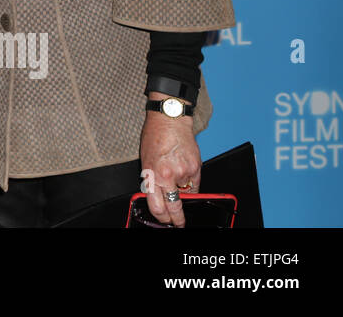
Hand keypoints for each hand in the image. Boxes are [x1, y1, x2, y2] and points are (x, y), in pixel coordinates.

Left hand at [139, 95, 201, 227]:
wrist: (169, 120)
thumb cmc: (154, 136)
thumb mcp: (146, 160)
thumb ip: (153, 179)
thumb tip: (158, 196)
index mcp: (152, 174)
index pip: (156, 206)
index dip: (162, 217)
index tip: (165, 221)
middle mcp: (167, 176)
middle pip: (174, 207)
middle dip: (177, 219)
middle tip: (178, 223)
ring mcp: (183, 173)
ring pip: (186, 194)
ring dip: (183, 192)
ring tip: (177, 178)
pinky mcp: (196, 168)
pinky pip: (195, 185)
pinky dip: (191, 184)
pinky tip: (185, 174)